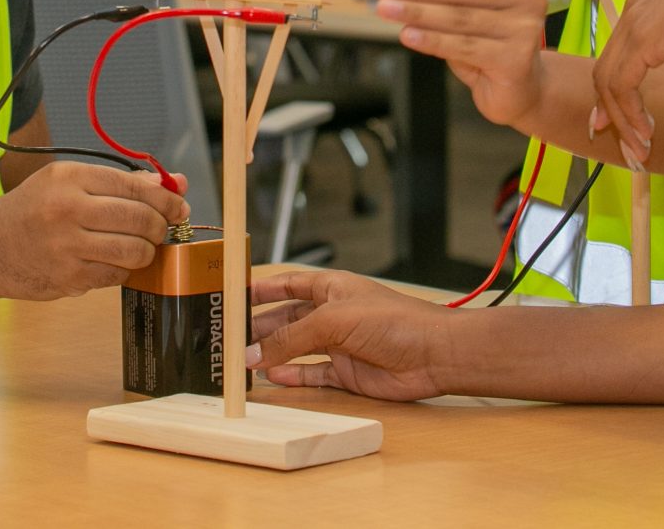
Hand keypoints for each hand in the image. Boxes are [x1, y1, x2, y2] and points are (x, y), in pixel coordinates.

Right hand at [0, 163, 187, 299]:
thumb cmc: (32, 209)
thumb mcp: (68, 182)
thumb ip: (121, 183)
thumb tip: (173, 183)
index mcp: (70, 177)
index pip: (134, 186)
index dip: (166, 198)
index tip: (180, 206)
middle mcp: (67, 209)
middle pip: (140, 219)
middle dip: (160, 226)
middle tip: (161, 229)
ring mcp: (67, 247)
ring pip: (134, 251)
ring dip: (146, 252)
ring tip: (138, 247)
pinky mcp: (67, 278)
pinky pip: (116, 276)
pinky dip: (122, 270)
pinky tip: (110, 262)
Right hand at [247, 270, 457, 401]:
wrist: (433, 355)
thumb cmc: (394, 322)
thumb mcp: (333, 321)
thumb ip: (291, 338)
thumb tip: (254, 354)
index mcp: (332, 288)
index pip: (287, 284)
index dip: (261, 289)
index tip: (232, 295)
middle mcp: (333, 314)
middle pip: (286, 319)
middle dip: (259, 327)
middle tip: (230, 339)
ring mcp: (340, 344)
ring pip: (296, 349)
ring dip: (271, 355)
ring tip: (242, 362)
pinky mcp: (347, 372)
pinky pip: (312, 373)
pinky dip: (292, 377)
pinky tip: (273, 379)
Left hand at [376, 0, 546, 128]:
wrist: (521, 89)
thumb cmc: (489, 45)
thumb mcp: (465, 13)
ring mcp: (523, 28)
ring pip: (458, 17)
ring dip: (417, 12)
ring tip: (387, 10)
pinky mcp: (516, 58)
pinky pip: (463, 46)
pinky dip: (431, 40)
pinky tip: (408, 35)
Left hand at [592, 0, 663, 165]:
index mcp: (651, 7)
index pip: (620, 54)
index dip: (617, 91)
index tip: (619, 121)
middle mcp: (635, 12)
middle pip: (608, 69)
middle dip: (613, 110)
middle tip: (627, 144)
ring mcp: (634, 23)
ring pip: (609, 81)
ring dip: (623, 118)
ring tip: (639, 147)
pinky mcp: (640, 38)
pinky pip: (621, 84)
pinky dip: (629, 112)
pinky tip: (645, 131)